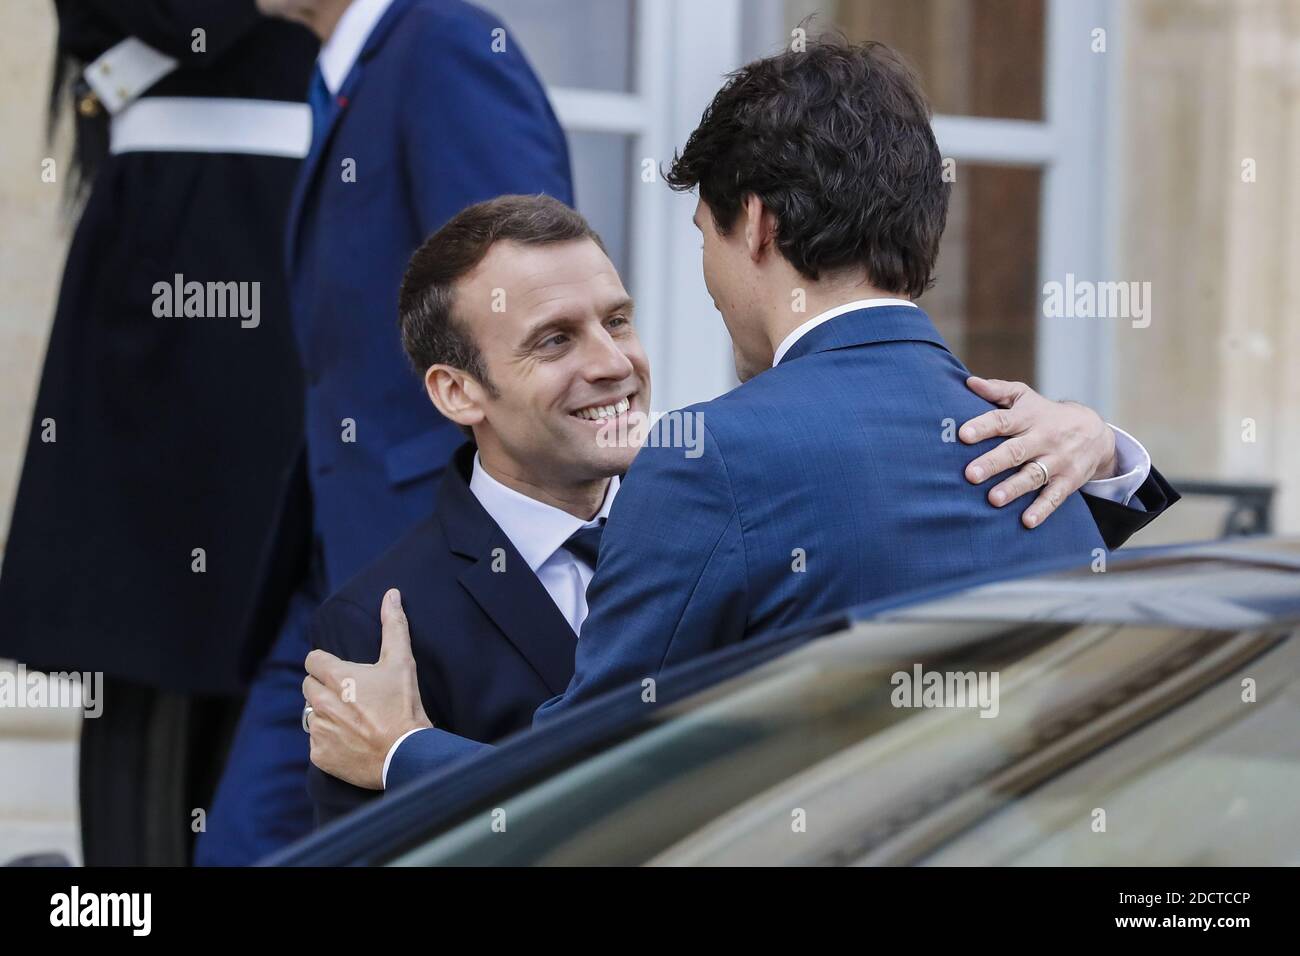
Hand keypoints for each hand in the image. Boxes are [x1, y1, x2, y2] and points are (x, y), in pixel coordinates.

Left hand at [303, 589, 431, 788]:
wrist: (406, 755)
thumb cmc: (404, 707)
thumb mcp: (401, 662)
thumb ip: (393, 626)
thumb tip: (391, 594)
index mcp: (337, 676)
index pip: (313, 660)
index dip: (327, 664)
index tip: (343, 673)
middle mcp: (321, 702)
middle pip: (309, 686)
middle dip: (325, 688)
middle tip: (352, 697)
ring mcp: (318, 730)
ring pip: (312, 714)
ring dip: (327, 714)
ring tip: (354, 720)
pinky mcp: (319, 754)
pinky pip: (316, 741)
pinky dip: (330, 740)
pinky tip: (352, 741)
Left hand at [959, 376, 1116, 528]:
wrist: (1094, 431)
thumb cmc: (1045, 414)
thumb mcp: (1025, 397)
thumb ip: (997, 391)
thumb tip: (968, 381)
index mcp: (1028, 417)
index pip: (1003, 420)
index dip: (983, 426)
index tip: (963, 434)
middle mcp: (1043, 439)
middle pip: (1015, 451)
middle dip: (993, 463)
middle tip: (970, 474)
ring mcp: (1057, 461)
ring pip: (1033, 475)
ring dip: (1014, 488)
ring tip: (993, 500)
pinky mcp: (1068, 481)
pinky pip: (1055, 497)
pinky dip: (1042, 509)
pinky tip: (1027, 521)